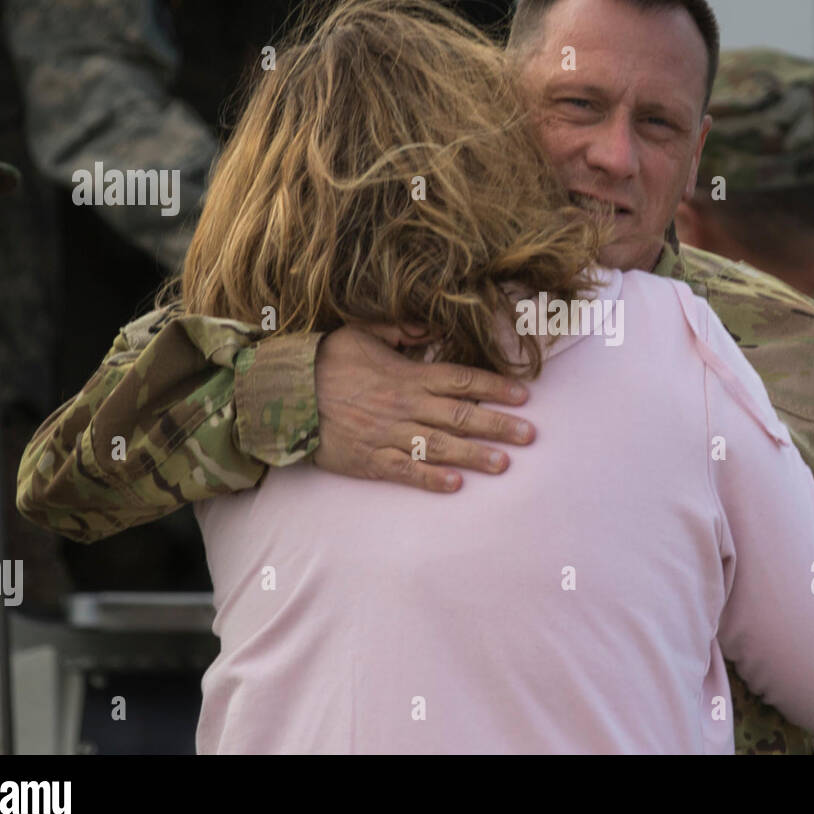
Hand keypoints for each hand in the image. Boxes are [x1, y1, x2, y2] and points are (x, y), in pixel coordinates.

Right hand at [312, 324, 534, 490]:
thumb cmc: (324, 360)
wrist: (283, 394)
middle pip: (461, 414)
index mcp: (407, 374)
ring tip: (505, 463)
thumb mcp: (361, 331)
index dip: (495, 387)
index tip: (523, 396)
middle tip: (530, 435)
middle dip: (498, 424)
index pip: (461, 379)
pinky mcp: (370, 459)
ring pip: (440, 446)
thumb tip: (430, 327)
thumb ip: (399, 330)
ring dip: (475, 455)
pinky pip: (406, 471)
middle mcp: (404, 405)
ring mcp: (388, 434)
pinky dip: (431, 479)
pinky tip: (456, 485)